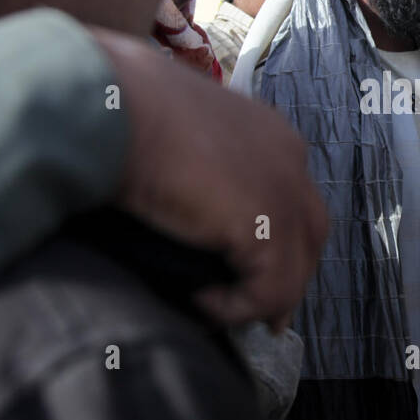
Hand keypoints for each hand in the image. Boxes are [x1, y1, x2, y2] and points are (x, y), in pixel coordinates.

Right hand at [91, 28, 327, 331]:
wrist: (110, 107)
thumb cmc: (122, 111)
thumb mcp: (175, 137)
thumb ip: (196, 169)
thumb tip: (181, 202)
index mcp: (269, 135)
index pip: (292, 198)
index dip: (276, 241)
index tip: (248, 275)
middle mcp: (289, 159)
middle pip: (309, 233)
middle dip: (286, 274)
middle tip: (256, 312)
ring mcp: (285, 191)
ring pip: (296, 268)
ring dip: (261, 298)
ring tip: (218, 309)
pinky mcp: (268, 225)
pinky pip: (272, 290)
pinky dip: (238, 308)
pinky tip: (200, 302)